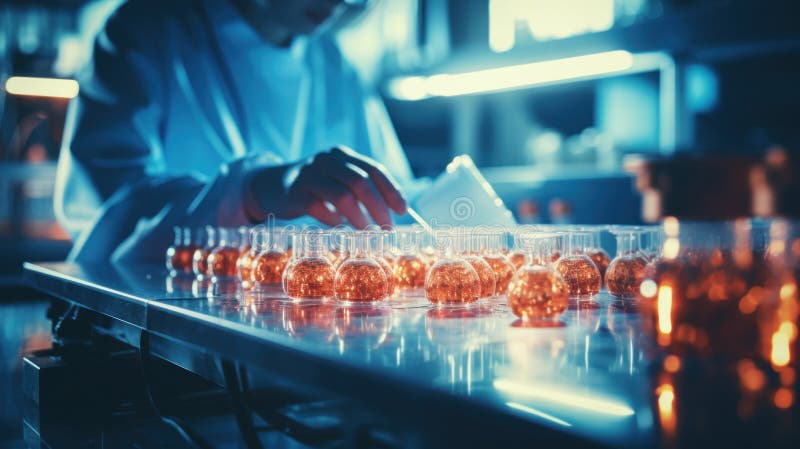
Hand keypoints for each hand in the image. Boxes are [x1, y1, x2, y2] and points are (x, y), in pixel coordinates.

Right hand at [247, 146, 406, 227]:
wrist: (272, 186)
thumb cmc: (314, 187)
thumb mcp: (337, 179)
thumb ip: (360, 189)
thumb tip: (392, 213)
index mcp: (342, 155)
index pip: (374, 169)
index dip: (392, 190)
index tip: (403, 210)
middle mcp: (326, 160)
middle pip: (361, 182)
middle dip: (379, 207)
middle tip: (388, 228)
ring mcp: (309, 175)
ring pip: (342, 195)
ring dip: (360, 217)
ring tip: (367, 231)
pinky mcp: (295, 194)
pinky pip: (320, 209)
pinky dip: (334, 220)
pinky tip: (339, 226)